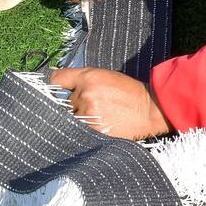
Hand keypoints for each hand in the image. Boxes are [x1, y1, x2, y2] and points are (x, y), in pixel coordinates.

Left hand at [49, 67, 170, 139]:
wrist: (149, 109)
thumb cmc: (128, 92)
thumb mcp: (106, 76)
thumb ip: (83, 80)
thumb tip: (59, 85)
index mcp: (89, 77)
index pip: (56, 79)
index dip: (57, 85)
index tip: (58, 91)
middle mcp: (85, 94)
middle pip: (64, 102)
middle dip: (74, 105)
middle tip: (93, 106)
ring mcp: (88, 114)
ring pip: (71, 117)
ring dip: (80, 118)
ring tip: (100, 117)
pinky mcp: (93, 130)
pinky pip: (79, 129)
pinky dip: (85, 130)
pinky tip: (100, 126)